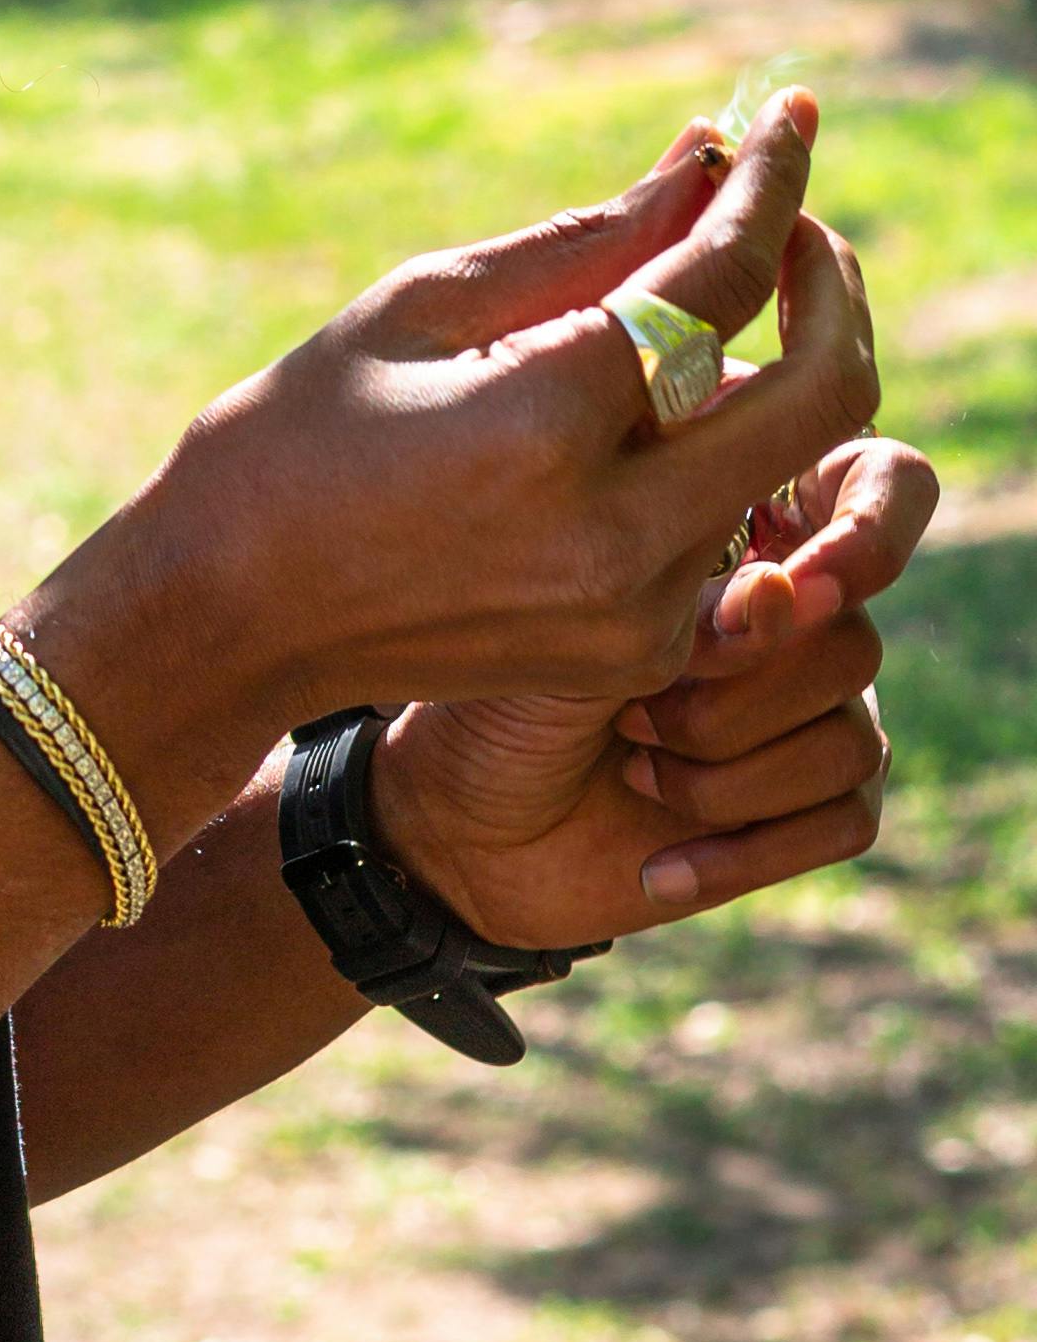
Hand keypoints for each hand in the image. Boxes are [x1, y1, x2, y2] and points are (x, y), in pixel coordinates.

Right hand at [38, 89, 881, 781]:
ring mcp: (637, 611)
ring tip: (707, 302)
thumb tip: (705, 160)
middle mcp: (615, 532)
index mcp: (544, 423)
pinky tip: (654, 414)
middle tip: (791, 221)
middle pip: (823, 391)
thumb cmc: (296, 438)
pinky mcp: (638, 656)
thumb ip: (585, 241)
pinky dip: (713, 458)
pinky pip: (729, 531)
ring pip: (781, 461)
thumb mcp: (421, 308)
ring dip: (769, 371)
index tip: (788, 119)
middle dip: (828, 286)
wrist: (229, 620)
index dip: (768, 188)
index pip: (722, 281)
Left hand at [369, 433, 934, 947]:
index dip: (871, 521)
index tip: (806, 579)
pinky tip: (658, 863)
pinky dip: (743, 849)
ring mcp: (815, 707)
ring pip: (850, 739)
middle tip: (628, 713)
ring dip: (722, 776)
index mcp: (749, 527)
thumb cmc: (505, 692)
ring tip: (632, 768)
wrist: (464, 825)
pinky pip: (845, 820)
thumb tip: (788, 591)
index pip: (876, 479)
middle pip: (852, 639)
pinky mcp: (816, 804)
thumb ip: (685, 594)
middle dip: (731, 696)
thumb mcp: (575, 627)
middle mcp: (800, 611)